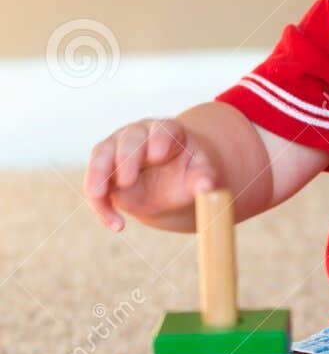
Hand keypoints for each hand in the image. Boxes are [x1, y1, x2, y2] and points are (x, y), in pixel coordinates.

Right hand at [84, 117, 218, 231]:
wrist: (171, 182)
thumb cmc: (187, 172)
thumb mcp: (200, 173)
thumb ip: (203, 178)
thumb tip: (206, 187)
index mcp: (167, 131)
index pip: (162, 129)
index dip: (158, 140)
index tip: (156, 156)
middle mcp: (139, 134)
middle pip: (129, 140)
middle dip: (127, 159)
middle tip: (127, 180)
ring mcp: (117, 148)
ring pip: (102, 155)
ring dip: (97, 176)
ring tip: (99, 195)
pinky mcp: (103, 168)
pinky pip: (95, 183)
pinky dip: (100, 204)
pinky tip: (117, 224)